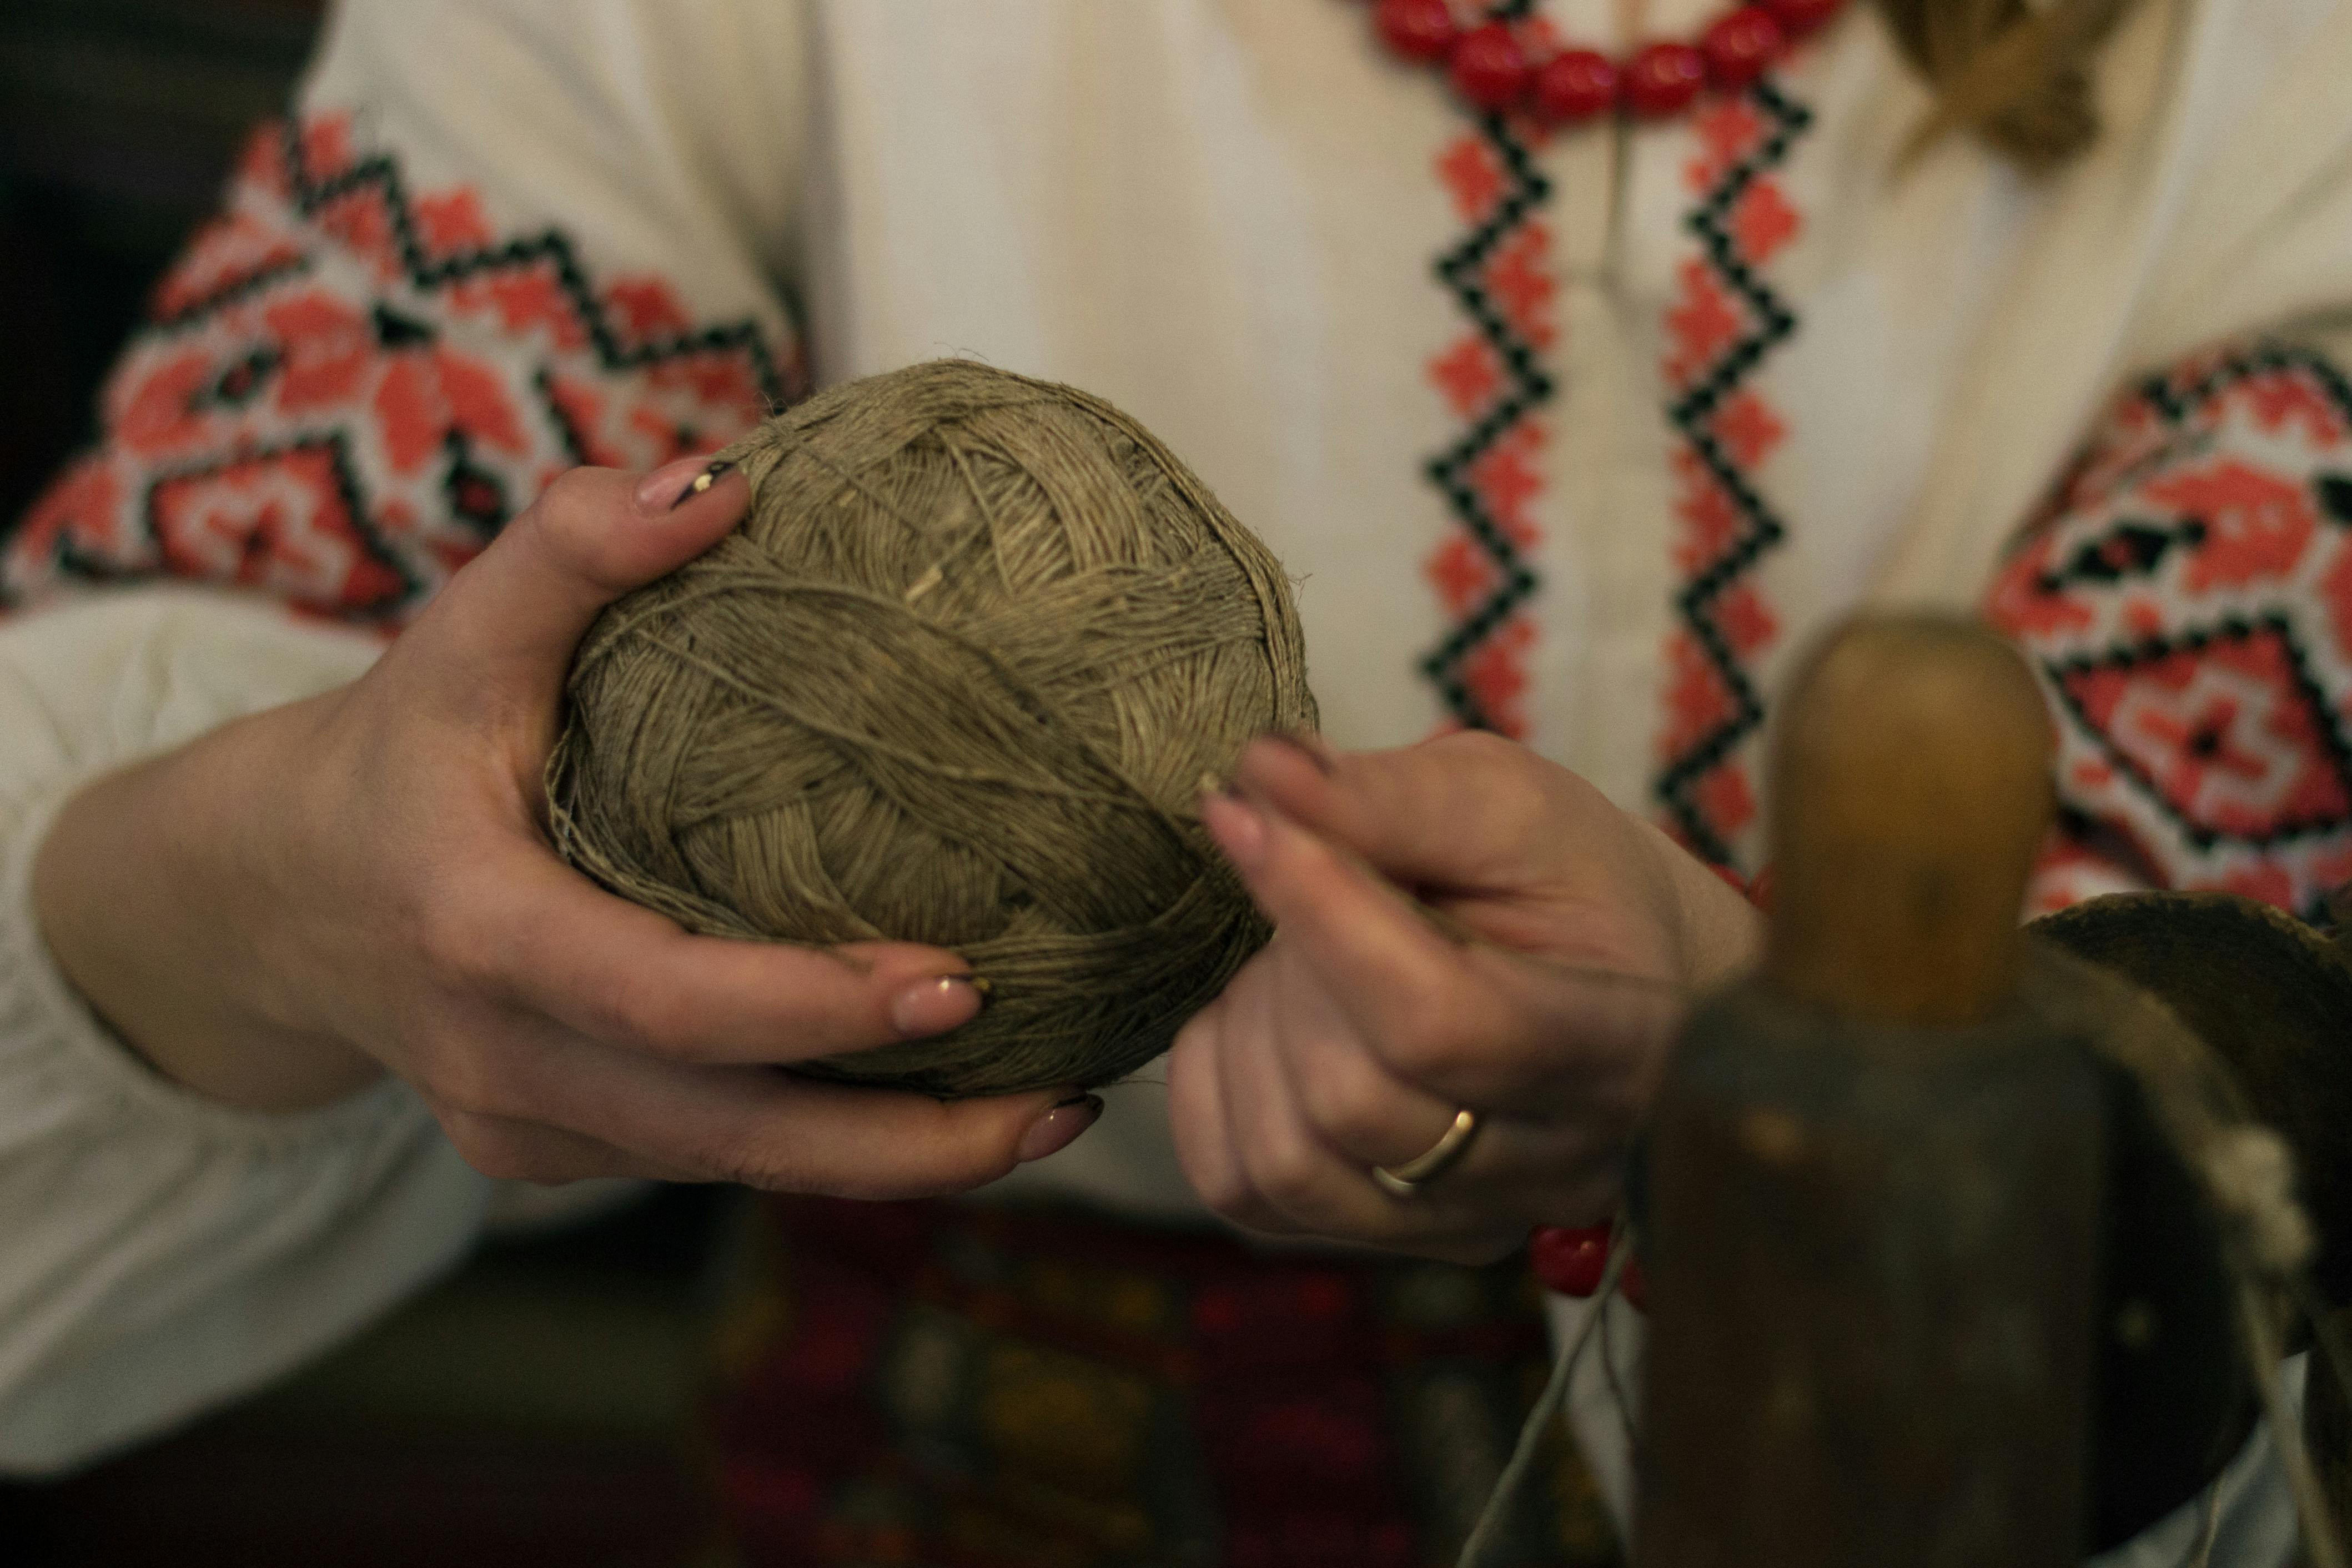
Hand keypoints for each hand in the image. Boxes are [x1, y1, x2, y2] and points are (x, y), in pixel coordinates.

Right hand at [33, 456, 1097, 1192]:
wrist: (278, 898)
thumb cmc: (397, 748)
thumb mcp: (457, 635)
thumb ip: (568, 549)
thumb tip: (727, 485)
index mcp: (480, 935)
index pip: (662, 1001)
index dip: (808, 1007)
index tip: (959, 982)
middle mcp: (503, 1062)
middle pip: (727, 1138)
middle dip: (902, 1138)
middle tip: (1064, 1097)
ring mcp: (527, 1129)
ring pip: (734, 1170)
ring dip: (893, 1161)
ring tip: (1052, 1116)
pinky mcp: (556, 1152)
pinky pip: (709, 1161)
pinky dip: (826, 1144)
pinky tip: (944, 1107)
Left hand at [1168, 731, 1761, 1261]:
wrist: (1616, 977)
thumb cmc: (1568, 881)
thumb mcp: (1509, 801)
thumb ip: (1393, 795)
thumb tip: (1261, 775)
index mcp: (1620, 1043)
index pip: (1440, 1021)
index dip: (1322, 916)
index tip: (1250, 820)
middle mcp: (1556, 1166)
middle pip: (1350, 1099)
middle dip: (1292, 969)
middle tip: (1315, 887)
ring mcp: (1472, 1223)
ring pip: (1286, 1160)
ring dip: (1253, 1034)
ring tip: (1300, 959)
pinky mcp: (1389, 1240)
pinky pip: (1240, 1190)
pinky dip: (1219, 1091)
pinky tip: (1270, 1023)